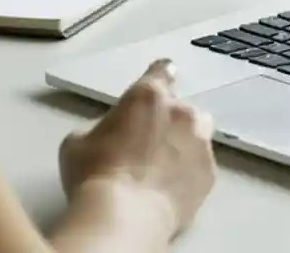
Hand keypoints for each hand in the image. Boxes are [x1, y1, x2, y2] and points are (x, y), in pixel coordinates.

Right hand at [58, 59, 216, 238]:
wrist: (123, 217)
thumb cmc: (95, 174)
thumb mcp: (79, 141)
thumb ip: (103, 126)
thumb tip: (111, 135)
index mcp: (149, 96)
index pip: (162, 71)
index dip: (159, 76)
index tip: (159, 82)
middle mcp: (182, 113)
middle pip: (181, 108)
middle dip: (167, 121)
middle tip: (146, 146)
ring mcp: (201, 143)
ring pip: (197, 135)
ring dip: (183, 143)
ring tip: (161, 168)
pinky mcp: (210, 173)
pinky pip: (201, 166)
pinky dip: (189, 172)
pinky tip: (169, 187)